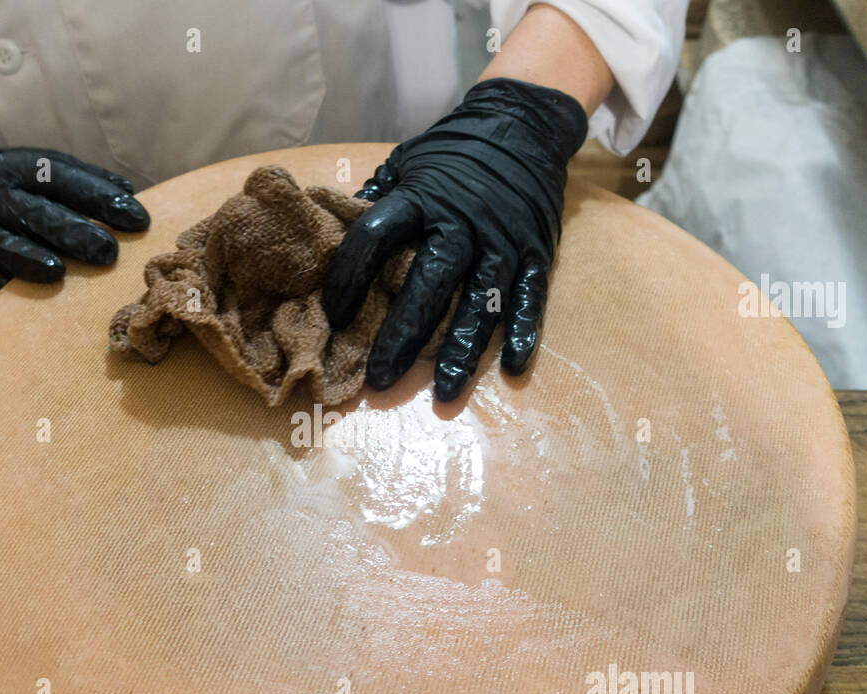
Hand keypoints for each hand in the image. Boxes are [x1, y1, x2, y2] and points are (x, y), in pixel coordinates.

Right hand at [0, 147, 149, 298]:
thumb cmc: (13, 188)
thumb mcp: (43, 170)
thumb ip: (85, 180)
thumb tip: (129, 190)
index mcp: (21, 168)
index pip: (64, 179)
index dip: (101, 198)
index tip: (138, 219)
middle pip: (34, 213)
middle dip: (72, 233)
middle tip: (108, 254)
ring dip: (28, 258)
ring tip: (58, 273)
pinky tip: (12, 292)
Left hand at [321, 78, 586, 400]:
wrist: (522, 125)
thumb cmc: (451, 155)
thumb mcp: (406, 164)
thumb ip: (374, 203)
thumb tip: (328, 232)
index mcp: (420, 198)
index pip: (375, 238)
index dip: (350, 276)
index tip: (332, 315)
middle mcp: (462, 223)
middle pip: (429, 285)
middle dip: (404, 336)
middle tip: (381, 379)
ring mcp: (503, 240)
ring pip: (482, 302)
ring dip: (463, 351)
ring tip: (446, 394)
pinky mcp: (538, 251)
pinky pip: (531, 297)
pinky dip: (524, 332)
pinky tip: (511, 368)